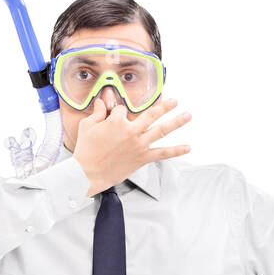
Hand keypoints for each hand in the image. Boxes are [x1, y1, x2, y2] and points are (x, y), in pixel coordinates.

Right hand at [72, 96, 191, 196]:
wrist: (86, 173)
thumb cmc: (85, 151)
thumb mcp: (87, 126)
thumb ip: (97, 112)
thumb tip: (102, 101)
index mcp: (117, 121)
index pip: (123, 109)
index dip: (119, 112)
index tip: (115, 115)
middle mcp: (131, 130)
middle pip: (151, 114)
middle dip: (164, 106)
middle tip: (174, 101)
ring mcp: (138, 144)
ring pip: (161, 130)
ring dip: (176, 121)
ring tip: (187, 115)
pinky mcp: (142, 158)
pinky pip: (162, 153)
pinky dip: (176, 151)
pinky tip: (187, 147)